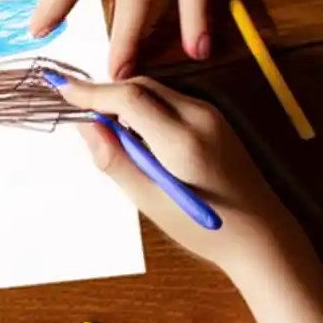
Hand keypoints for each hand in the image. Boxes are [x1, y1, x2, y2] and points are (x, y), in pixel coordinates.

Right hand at [52, 75, 304, 275]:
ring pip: (155, 90)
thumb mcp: (150, 201)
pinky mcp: (216, 119)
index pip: (128, 98)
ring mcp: (212, 115)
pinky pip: (170, 100)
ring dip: (125, 100)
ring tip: (107, 130)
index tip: (61, 89)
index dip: (90, 91)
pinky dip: (145, 107)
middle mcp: (200, 117)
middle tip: (79, 113)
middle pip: (141, 86)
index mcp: (182, 140)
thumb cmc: (204, 228)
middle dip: (106, 94)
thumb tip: (86, 127)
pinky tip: (138, 135)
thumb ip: (115, 160)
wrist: (262, 236)